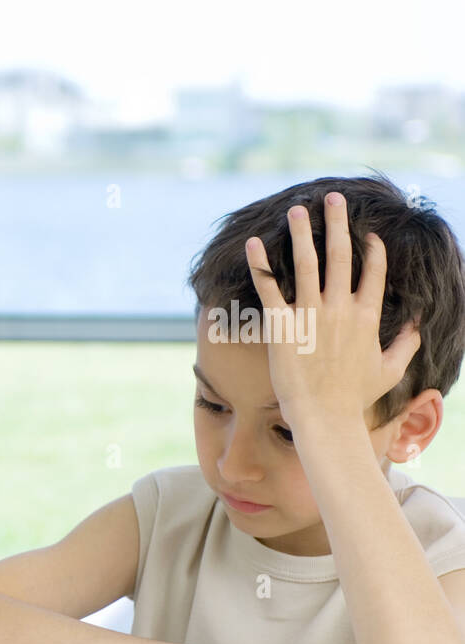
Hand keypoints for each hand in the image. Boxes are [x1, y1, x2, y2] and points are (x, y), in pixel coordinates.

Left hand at [245, 191, 419, 428]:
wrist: (324, 416)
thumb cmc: (355, 398)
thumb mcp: (390, 369)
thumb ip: (407, 343)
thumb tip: (418, 324)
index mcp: (366, 316)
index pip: (372, 272)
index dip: (371, 250)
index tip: (367, 233)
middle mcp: (340, 309)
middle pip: (341, 256)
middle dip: (337, 224)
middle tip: (332, 198)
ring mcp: (310, 315)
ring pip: (306, 263)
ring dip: (302, 233)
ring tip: (298, 209)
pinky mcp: (283, 326)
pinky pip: (269, 288)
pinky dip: (260, 264)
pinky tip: (254, 243)